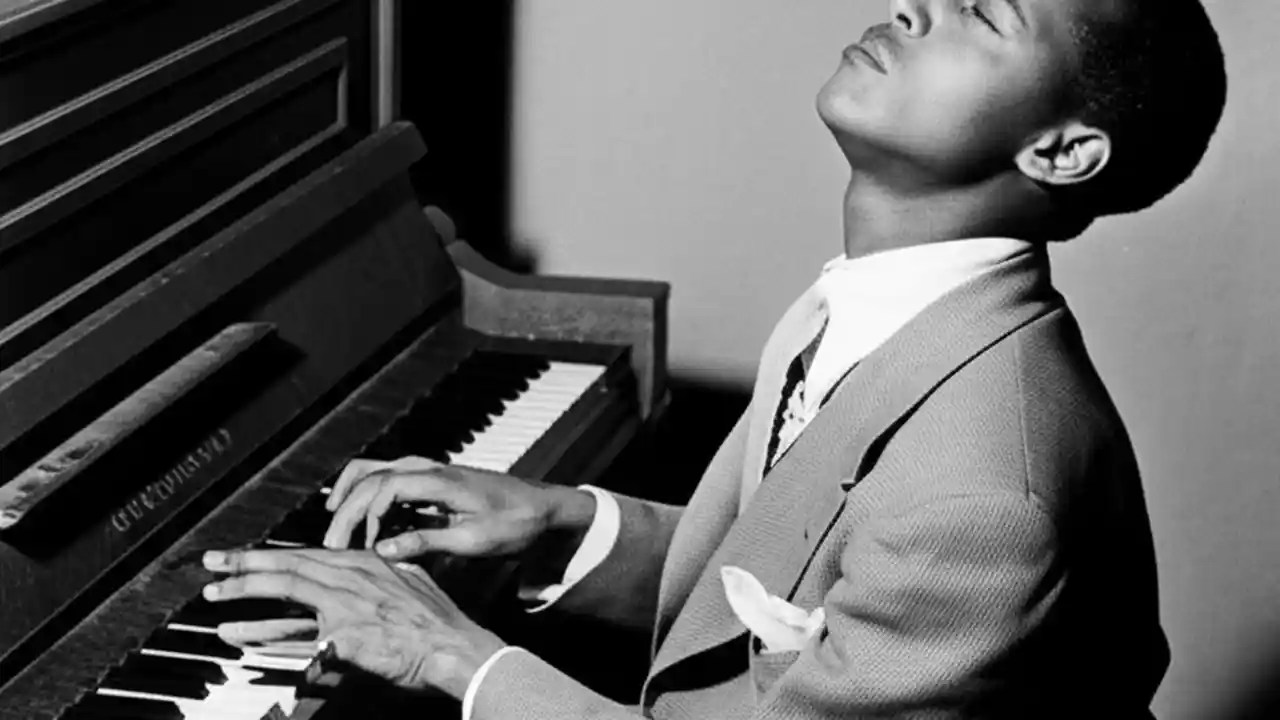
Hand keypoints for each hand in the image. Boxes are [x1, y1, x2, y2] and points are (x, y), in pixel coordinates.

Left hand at [202, 548, 506, 698]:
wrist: (457, 648)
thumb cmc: (440, 623)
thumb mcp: (414, 582)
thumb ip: (389, 571)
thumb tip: (380, 562)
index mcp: (366, 564)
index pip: (309, 554)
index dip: (273, 555)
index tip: (245, 556)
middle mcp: (352, 578)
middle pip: (289, 565)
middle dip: (246, 564)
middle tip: (213, 564)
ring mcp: (347, 606)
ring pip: (285, 591)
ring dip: (245, 593)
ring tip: (214, 598)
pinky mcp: (345, 635)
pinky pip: (297, 636)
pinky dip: (266, 635)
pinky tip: (241, 638)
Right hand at [323, 458, 594, 560]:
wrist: (544, 508)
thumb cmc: (514, 524)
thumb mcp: (474, 541)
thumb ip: (426, 542)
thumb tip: (381, 550)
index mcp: (440, 480)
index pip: (384, 486)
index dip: (363, 516)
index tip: (359, 547)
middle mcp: (430, 468)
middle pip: (371, 476)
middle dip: (346, 508)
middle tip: (332, 544)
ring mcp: (430, 470)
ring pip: (377, 470)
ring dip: (352, 494)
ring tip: (335, 524)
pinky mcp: (433, 480)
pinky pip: (391, 479)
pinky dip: (369, 495)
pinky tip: (365, 523)